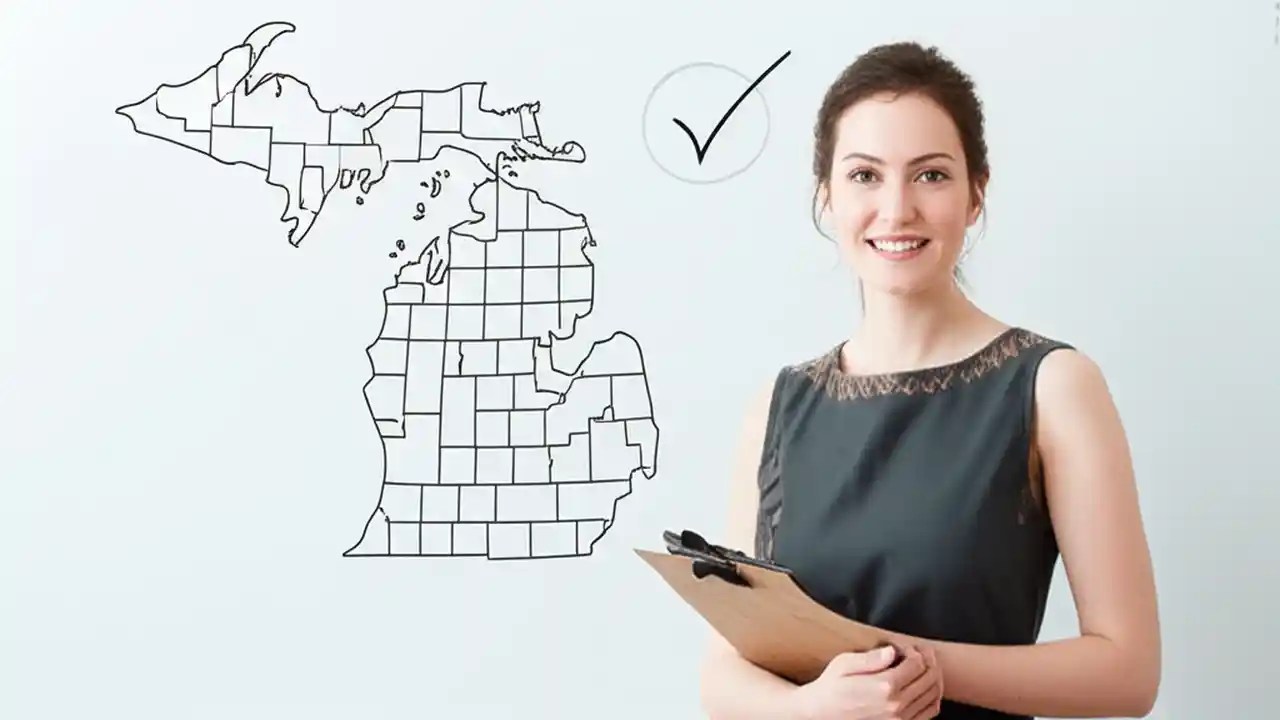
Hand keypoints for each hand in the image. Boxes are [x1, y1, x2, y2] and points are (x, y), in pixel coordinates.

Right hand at [790, 644, 942, 719]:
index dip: (914, 650)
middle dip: (928, 660)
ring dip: (933, 677)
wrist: (823, 714)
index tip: (903, 647)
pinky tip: (922, 686)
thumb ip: (871, 658)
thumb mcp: (844, 664)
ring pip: (934, 694)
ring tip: (922, 666)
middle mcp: (897, 705)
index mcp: (884, 687)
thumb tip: (892, 651)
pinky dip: (932, 696)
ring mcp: (901, 719)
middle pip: (930, 678)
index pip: (917, 664)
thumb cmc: (831, 687)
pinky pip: (930, 711)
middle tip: (918, 652)